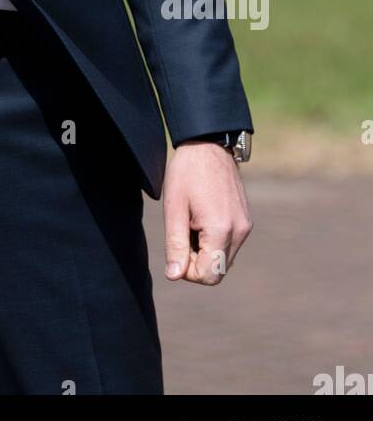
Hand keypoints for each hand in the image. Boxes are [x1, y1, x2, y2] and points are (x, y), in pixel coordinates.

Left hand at [163, 140, 252, 284]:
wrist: (208, 144)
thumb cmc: (187, 173)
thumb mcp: (174, 208)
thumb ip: (175, 244)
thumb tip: (174, 275)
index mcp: (221, 229)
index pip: (209, 276)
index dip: (188, 270)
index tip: (176, 247)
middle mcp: (239, 231)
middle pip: (218, 271)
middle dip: (196, 262)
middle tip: (181, 233)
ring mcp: (245, 226)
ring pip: (224, 259)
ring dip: (205, 251)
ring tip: (191, 223)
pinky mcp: (246, 221)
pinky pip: (230, 245)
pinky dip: (214, 241)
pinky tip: (202, 219)